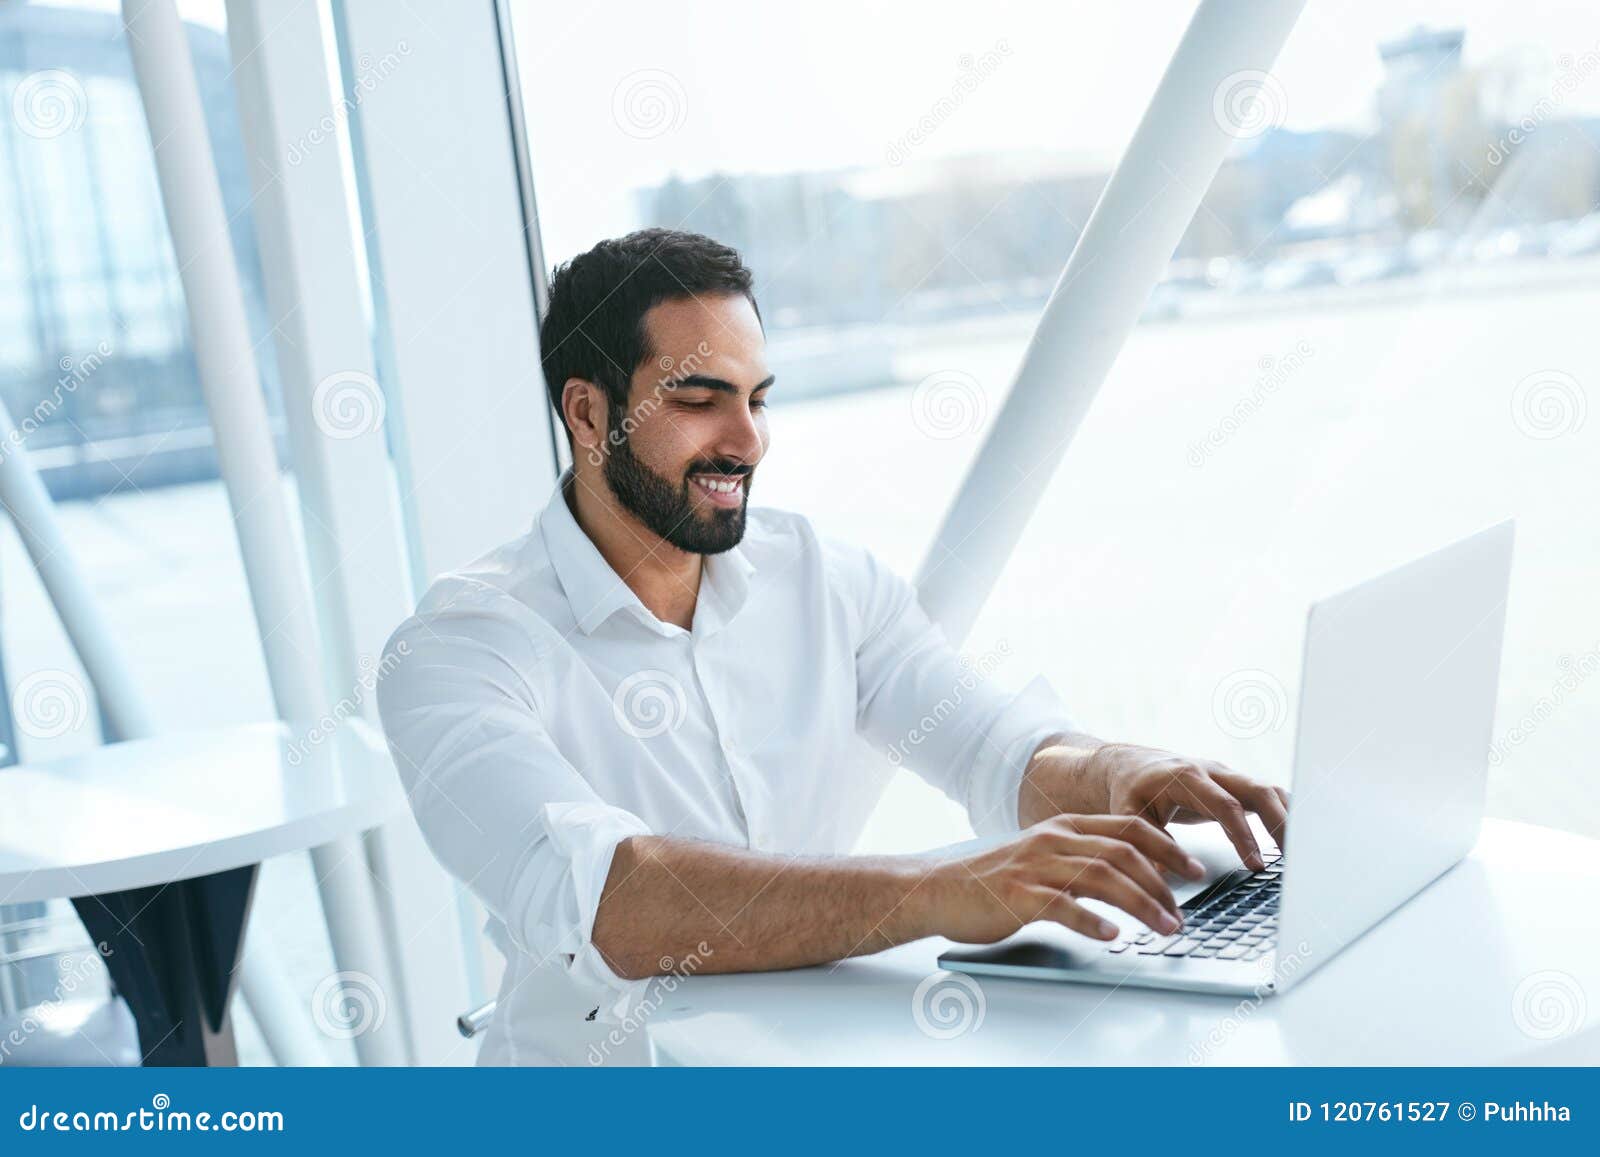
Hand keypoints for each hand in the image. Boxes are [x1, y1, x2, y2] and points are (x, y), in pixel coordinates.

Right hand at [928, 814, 1207, 943]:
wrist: (938, 888)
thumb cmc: (993, 879)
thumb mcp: (1041, 856)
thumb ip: (1080, 860)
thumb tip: (1132, 877)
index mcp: (1062, 827)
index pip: (1128, 827)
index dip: (1167, 846)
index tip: (1194, 868)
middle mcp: (1053, 841)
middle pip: (1123, 853)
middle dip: (1163, 882)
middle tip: (1183, 912)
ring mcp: (1035, 868)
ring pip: (1102, 878)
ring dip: (1141, 904)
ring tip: (1164, 927)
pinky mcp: (1018, 897)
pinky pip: (1063, 906)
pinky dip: (1092, 921)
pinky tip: (1112, 935)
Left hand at [1020, 736, 1289, 870]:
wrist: (1131, 767)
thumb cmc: (1131, 792)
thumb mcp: (1128, 816)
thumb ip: (1147, 843)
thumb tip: (1163, 877)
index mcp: (1186, 778)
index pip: (1225, 806)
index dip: (1243, 836)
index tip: (1256, 865)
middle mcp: (1212, 772)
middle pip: (1257, 790)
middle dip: (1280, 822)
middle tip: (1293, 857)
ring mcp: (1227, 776)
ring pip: (1267, 790)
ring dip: (1288, 817)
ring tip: (1302, 852)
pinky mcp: (1234, 785)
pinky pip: (1266, 795)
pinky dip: (1284, 813)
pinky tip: (1295, 838)